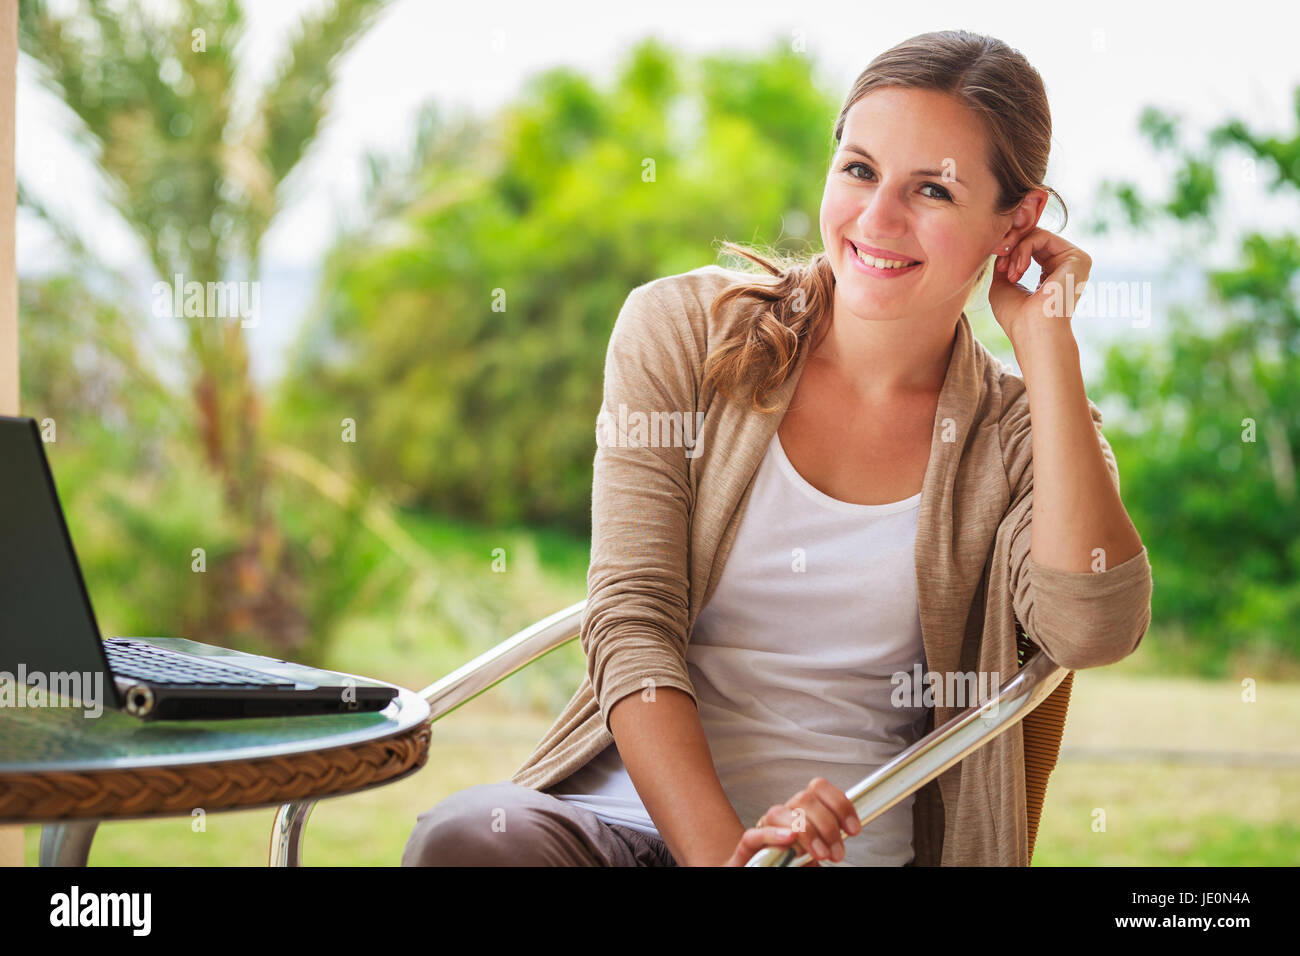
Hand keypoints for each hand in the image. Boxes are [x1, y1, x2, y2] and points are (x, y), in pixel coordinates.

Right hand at [724, 777, 861, 865]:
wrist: (768, 871)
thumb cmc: (793, 865)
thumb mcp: (817, 854)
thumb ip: (826, 843)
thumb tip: (842, 838)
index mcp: (801, 812)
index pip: (818, 789)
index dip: (839, 803)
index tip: (853, 828)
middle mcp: (783, 816)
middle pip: (803, 799)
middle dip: (827, 825)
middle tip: (836, 852)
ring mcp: (764, 829)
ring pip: (779, 812)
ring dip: (805, 831)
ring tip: (819, 853)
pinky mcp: (747, 848)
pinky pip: (754, 835)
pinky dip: (772, 835)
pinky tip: (789, 839)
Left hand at [989, 226, 1090, 347]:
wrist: (1032, 330)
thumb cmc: (1016, 316)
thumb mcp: (1003, 285)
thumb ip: (1006, 263)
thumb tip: (1004, 246)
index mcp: (1053, 274)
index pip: (1030, 247)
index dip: (1010, 250)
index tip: (998, 267)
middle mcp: (1066, 266)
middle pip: (1033, 237)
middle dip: (1011, 246)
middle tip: (1001, 264)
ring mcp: (1074, 261)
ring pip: (1036, 234)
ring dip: (1015, 250)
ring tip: (1010, 273)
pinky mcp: (1077, 257)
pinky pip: (1042, 237)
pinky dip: (1023, 249)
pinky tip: (1018, 270)